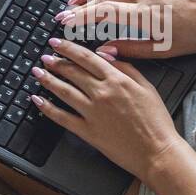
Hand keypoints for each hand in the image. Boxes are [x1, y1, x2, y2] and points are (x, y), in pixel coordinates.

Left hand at [30, 37, 183, 181]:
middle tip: (45, 57)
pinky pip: (62, 117)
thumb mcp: (147, 87)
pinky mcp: (88, 132)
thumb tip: (107, 54)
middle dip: (55, 62)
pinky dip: (47, 108)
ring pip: (64, 91)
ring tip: (38, 72)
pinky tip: (38, 100)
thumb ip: (126, 67)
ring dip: (48, 79)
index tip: (57, 43)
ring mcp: (92, 113)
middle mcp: (102, 93)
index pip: (87, 58)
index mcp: (117, 80)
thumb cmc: (156, 122)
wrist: (157, 151)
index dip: (69, 49)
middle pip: (72, 72)